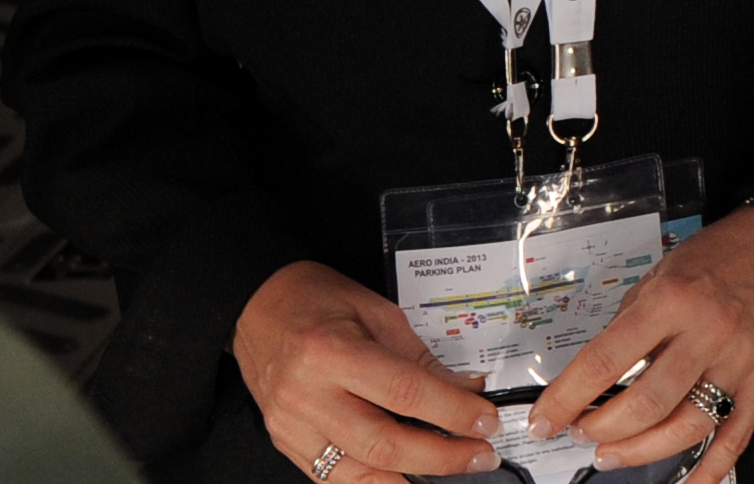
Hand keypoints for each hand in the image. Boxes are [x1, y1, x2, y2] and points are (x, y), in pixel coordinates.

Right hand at [234, 260, 499, 480]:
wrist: (256, 305)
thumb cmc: (315, 298)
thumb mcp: (376, 312)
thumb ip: (419, 357)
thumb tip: (466, 389)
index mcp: (330, 353)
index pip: (405, 393)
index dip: (453, 412)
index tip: (487, 421)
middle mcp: (306, 396)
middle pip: (383, 443)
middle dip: (441, 456)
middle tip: (481, 455)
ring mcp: (290, 426)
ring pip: (357, 472)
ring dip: (411, 478)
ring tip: (454, 472)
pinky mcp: (285, 442)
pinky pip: (332, 477)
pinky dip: (373, 483)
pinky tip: (406, 480)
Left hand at [529, 203, 753, 478]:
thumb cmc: (715, 258)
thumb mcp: (657, 277)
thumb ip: (629, 327)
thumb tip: (593, 379)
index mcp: (672, 301)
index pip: (605, 362)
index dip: (565, 398)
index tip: (545, 419)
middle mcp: (707, 332)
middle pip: (646, 403)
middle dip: (601, 429)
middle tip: (581, 433)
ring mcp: (738, 360)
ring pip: (686, 426)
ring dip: (640, 451)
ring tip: (612, 453)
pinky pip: (736, 436)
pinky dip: (710, 469)